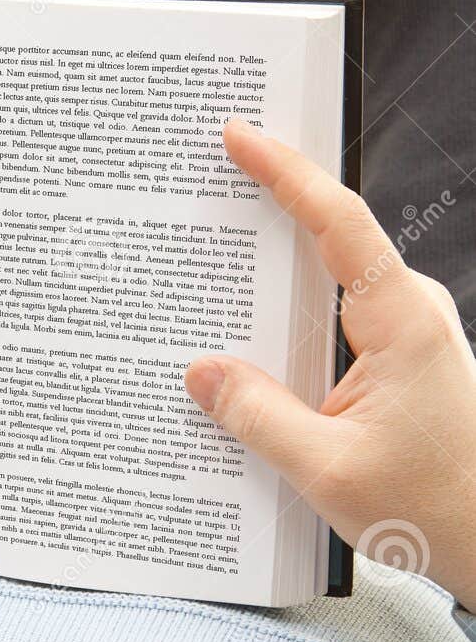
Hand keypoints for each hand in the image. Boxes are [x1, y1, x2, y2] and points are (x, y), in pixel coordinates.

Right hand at [185, 118, 475, 609]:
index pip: (337, 222)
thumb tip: (203, 374)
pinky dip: (294, 330)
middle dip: (269, 213)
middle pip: (329, 243)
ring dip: (277, 283)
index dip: (285, 172)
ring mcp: (410, 339)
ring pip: (329, 290)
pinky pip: (337, 329)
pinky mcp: (404, 366)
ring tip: (213, 271)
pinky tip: (251, 354)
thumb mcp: (327, 469)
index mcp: (400, 321)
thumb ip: (258, 416)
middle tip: (209, 185)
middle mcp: (411, 314)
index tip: (241, 134)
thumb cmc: (437, 507)